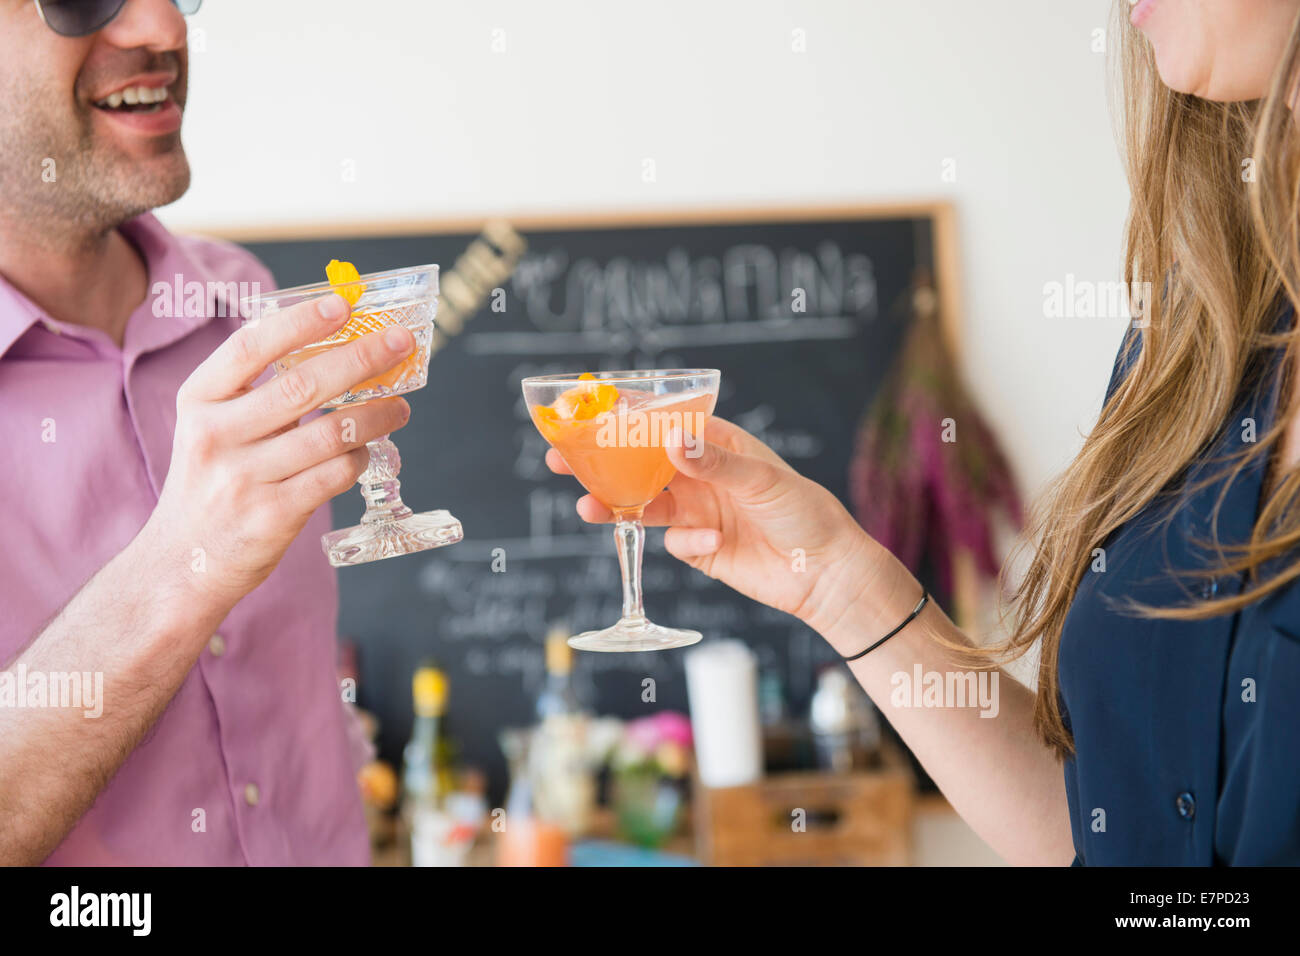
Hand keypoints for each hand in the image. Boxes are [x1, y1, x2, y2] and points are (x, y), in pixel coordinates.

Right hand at [140, 292, 414, 602]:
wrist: (184, 561)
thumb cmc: (212, 482)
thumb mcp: (212, 427)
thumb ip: (256, 391)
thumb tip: (337, 346)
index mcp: (199, 400)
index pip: (251, 346)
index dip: (301, 321)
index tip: (345, 303)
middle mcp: (216, 435)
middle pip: (302, 385)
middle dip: (362, 358)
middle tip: (400, 343)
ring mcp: (244, 478)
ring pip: (331, 433)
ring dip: (377, 414)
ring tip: (400, 407)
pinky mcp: (273, 515)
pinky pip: (335, 475)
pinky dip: (361, 459)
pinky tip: (368, 452)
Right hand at [545, 416, 906, 634]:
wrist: (825, 574)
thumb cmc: (804, 512)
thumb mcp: (761, 480)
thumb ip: (713, 463)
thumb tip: (670, 441)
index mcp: (717, 443)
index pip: (663, 420)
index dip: (624, 415)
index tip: (586, 410)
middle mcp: (700, 473)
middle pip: (638, 463)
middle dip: (600, 461)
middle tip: (559, 458)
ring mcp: (696, 511)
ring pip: (642, 503)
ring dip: (615, 504)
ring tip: (588, 507)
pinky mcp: (697, 547)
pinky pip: (673, 541)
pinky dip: (686, 543)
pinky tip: (715, 542)